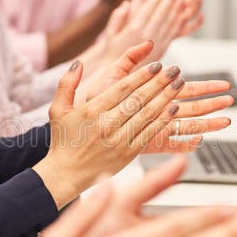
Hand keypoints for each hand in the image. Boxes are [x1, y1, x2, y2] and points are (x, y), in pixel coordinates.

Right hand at [34, 58, 189, 207]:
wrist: (66, 173)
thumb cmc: (63, 140)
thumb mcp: (58, 109)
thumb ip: (67, 84)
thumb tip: (78, 63)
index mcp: (92, 111)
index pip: (123, 88)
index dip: (143, 75)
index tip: (157, 64)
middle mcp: (107, 125)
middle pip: (139, 99)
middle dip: (160, 82)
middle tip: (174, 70)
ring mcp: (119, 140)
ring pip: (148, 115)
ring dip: (166, 98)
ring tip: (179, 85)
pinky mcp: (128, 154)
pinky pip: (150, 134)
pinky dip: (163, 121)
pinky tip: (174, 109)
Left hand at [81, 42, 232, 152]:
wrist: (78, 121)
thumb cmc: (94, 99)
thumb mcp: (112, 74)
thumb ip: (130, 58)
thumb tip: (149, 42)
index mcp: (152, 95)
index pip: (185, 89)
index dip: (205, 87)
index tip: (223, 85)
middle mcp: (155, 111)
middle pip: (191, 107)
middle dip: (212, 103)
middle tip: (232, 100)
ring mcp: (152, 127)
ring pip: (185, 126)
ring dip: (207, 123)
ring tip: (226, 121)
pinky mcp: (145, 143)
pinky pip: (169, 144)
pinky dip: (184, 144)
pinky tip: (199, 141)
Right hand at [102, 0, 205, 65]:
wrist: (121, 75)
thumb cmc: (113, 53)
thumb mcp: (110, 35)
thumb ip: (117, 18)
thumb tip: (126, 3)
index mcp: (133, 30)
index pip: (147, 9)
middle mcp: (147, 36)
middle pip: (162, 14)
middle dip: (170, 1)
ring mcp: (157, 42)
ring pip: (170, 22)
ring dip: (178, 9)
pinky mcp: (164, 48)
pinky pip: (174, 32)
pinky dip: (180, 22)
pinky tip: (184, 14)